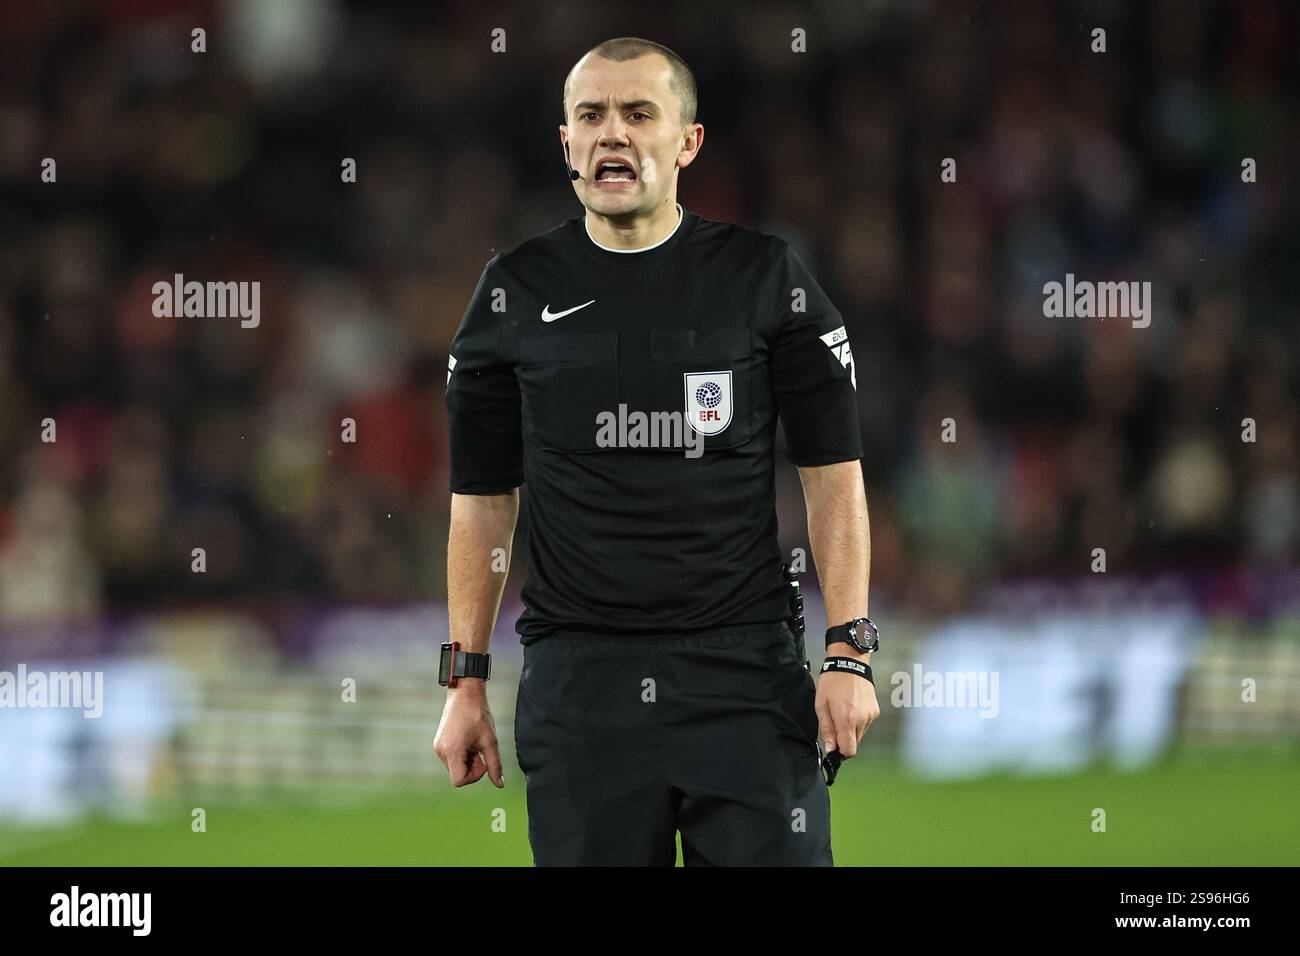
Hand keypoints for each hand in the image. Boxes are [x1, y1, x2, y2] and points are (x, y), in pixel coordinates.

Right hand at [433, 680, 504, 786]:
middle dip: (473, 766)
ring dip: (468, 760)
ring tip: (474, 742)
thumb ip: (495, 764)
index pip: (459, 781)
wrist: (464, 694)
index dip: (474, 776)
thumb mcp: (490, 741)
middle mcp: (441, 751)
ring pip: (455, 767)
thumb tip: (499, 784)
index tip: (483, 761)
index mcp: (452, 751)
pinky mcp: (439, 743)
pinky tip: (468, 740)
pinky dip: (462, 754)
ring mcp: (438, 747)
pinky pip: (451, 758)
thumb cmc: (477, 714)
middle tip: (481, 749)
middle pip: (458, 774)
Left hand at [815, 642, 880, 757]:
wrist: (850, 663)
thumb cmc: (832, 682)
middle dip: (844, 740)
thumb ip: (827, 729)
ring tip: (842, 711)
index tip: (833, 748)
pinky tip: (851, 706)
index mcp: (847, 719)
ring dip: (850, 730)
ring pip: (860, 734)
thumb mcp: (821, 705)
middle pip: (855, 744)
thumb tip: (831, 749)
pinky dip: (857, 721)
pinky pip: (865, 724)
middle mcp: (862, 719)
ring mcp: (870, 715)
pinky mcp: (875, 710)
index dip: (840, 753)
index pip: (849, 751)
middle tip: (834, 724)